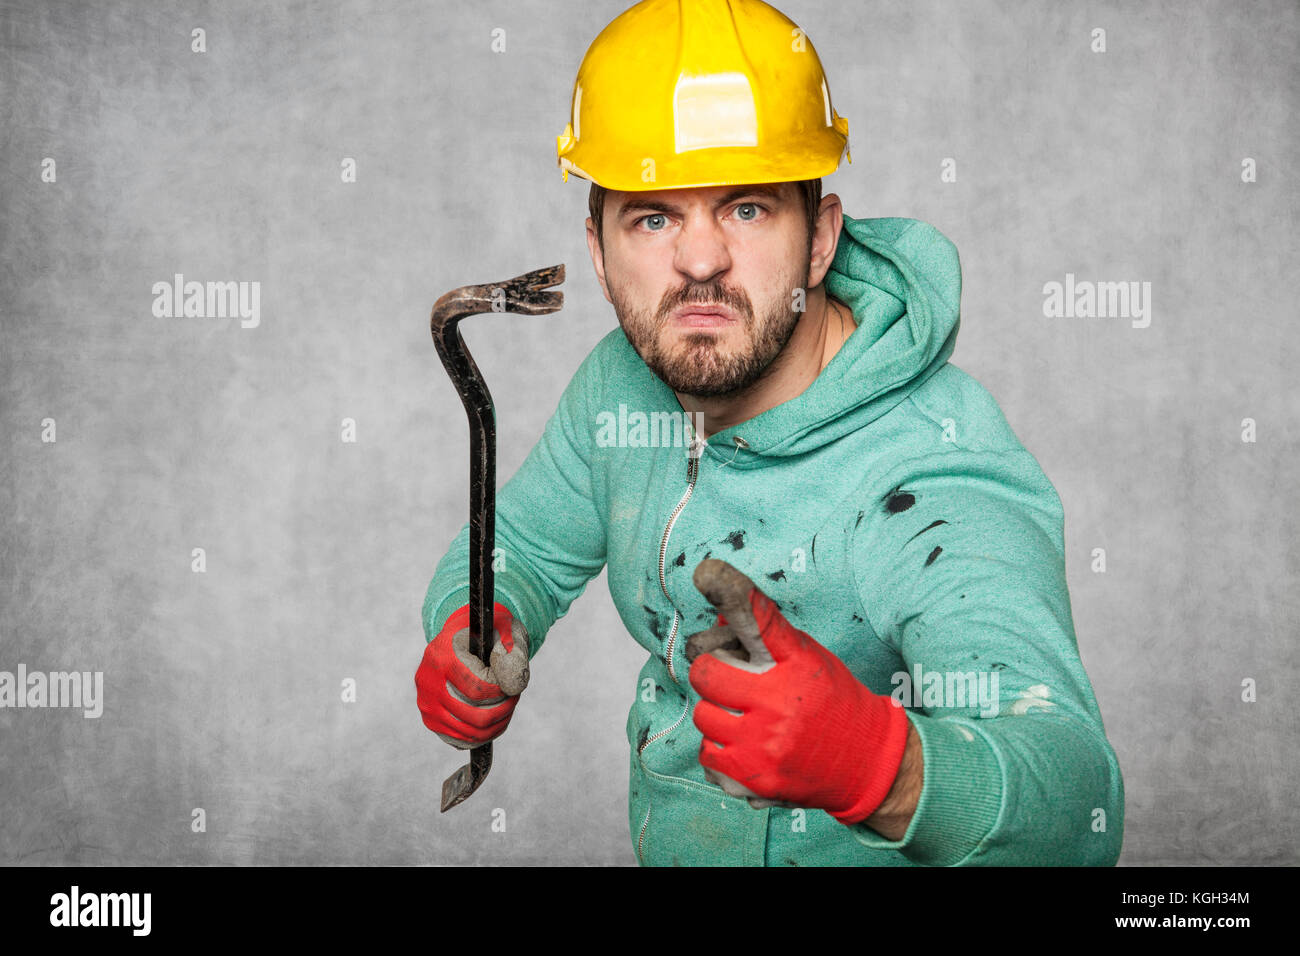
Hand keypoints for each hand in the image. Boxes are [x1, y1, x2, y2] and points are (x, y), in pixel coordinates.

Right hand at [415, 601, 529, 749]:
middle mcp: (427, 681)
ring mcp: (426, 702)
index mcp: (441, 655)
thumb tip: (512, 688)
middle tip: (514, 696)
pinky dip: (484, 734)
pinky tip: (495, 718)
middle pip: (475, 716)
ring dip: (498, 723)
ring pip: (471, 732)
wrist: (464, 634)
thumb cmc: (489, 631)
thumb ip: (513, 654)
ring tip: (507, 705)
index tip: (513, 683)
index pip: (477, 690)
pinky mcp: (430, 718)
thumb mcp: (506, 630)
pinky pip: (461, 739)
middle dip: (504, 709)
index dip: (503, 692)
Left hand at [685, 559, 909, 823]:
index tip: (707, 571)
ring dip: (715, 713)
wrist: (867, 761)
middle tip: (730, 681)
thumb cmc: (833, 701)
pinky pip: (708, 756)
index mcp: (795, 665)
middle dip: (711, 672)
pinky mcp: (756, 779)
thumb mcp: (809, 658)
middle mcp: (779, 703)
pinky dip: (718, 750)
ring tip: (742, 716)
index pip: (758, 622)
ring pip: (702, 716)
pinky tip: (742, 745)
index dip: (730, 592)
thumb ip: (766, 638)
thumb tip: (720, 618)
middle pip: (706, 673)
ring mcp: (765, 745)